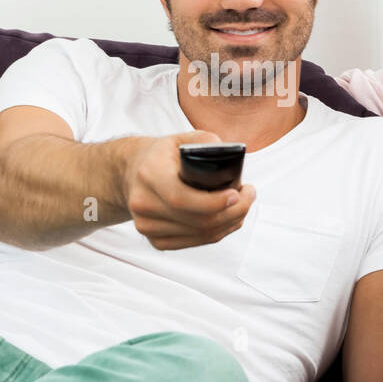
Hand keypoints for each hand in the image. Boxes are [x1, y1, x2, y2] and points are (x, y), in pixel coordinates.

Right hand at [122, 130, 255, 249]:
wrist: (132, 173)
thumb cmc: (163, 155)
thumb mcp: (181, 139)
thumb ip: (206, 141)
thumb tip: (232, 154)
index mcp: (149, 175)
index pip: (182, 198)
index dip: (214, 202)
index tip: (238, 192)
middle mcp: (143, 204)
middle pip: (197, 220)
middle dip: (233, 211)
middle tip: (250, 195)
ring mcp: (147, 226)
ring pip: (200, 235)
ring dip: (230, 223)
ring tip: (243, 205)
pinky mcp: (155, 241)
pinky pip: (195, 242)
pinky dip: (217, 233)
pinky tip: (228, 219)